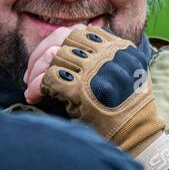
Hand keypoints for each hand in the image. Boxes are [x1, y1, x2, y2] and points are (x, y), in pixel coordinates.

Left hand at [27, 26, 168, 169]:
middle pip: (63, 38)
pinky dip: (38, 87)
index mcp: (120, 47)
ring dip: (37, 72)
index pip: (79, 32)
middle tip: (32, 76)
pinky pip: (50, 78)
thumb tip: (64, 52)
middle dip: (41, 55)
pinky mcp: (84, 89)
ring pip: (53, 55)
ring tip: (33, 89)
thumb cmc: (124, 111)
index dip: (57, 44)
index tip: (48, 62)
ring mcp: (97, 69)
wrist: (136, 137)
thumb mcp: (121, 76)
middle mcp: (109, 53)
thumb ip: (102, 59)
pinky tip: (36, 97)